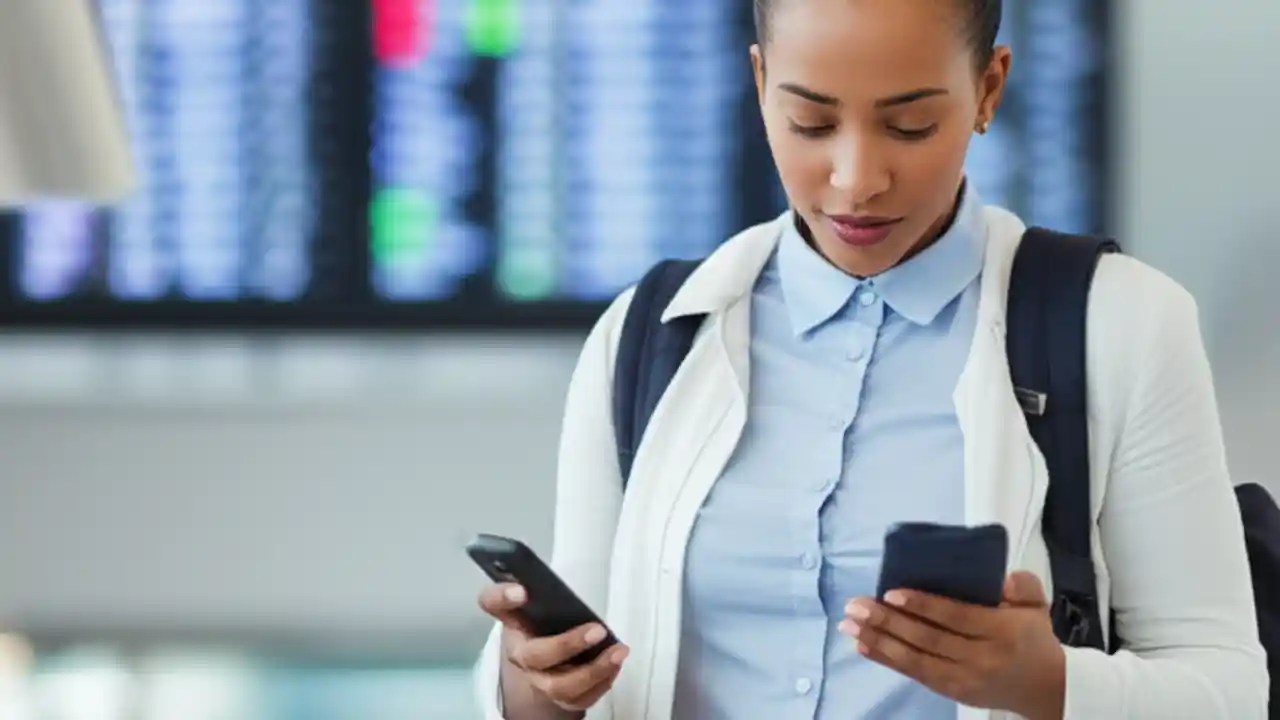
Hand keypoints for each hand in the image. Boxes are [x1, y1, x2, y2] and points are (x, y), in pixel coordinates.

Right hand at [478, 582, 628, 712]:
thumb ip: (547, 584)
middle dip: (567, 645)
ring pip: (560, 686)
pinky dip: (602, 683)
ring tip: (618, 651)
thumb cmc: (547, 621)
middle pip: (535, 655)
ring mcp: (539, 680)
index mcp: (512, 619)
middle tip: (597, 630)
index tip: (521, 590)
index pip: (493, 603)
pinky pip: (580, 699)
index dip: (503, 597)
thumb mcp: (545, 599)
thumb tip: (562, 573)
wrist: (547, 657)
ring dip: (593, 670)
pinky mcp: (561, 698)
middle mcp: (520, 654)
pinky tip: (615, 664)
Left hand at [841, 572, 1064, 719]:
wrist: (1048, 689)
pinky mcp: (952, 692)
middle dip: (888, 621)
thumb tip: (1000, 580)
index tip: (891, 592)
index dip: (923, 605)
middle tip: (857, 605)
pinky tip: (862, 645)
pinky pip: (914, 675)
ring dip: (878, 640)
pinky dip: (886, 660)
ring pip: (915, 660)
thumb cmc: (1034, 638)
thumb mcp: (1038, 606)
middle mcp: (980, 659)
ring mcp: (963, 680)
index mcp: (1001, 632)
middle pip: (928, 639)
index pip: (956, 617)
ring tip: (849, 624)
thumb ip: (1023, 587)